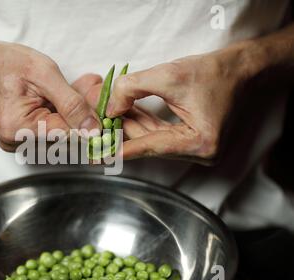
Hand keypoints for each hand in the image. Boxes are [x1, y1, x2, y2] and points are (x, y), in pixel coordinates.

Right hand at [0, 36, 100, 150]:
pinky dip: (60, 113)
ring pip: (61, 133)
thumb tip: (93, 128)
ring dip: (72, 111)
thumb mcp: (44, 74)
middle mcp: (16, 143)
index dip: (88, 117)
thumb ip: (71, 102)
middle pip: (65, 136)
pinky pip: (50, 130)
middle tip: (91, 85)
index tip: (99, 99)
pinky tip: (61, 96)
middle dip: (82, 111)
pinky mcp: (20, 138)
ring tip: (76, 87)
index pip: (68, 135)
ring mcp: (17, 143)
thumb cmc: (4, 63)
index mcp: (18, 129)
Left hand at [106, 46, 252, 163]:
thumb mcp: (167, 75)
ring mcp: (196, 149)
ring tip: (105, 116)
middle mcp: (199, 153)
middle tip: (95, 128)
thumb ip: (131, 89)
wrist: (239, 69)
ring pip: (152, 139)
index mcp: (199, 143)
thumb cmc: (211, 72)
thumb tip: (108, 108)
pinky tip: (124, 114)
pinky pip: (160, 134)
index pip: (151, 146)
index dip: (121, 148)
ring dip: (130, 126)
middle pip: (149, 144)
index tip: (98, 155)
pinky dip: (143, 123)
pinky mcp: (191, 141)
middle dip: (121, 132)